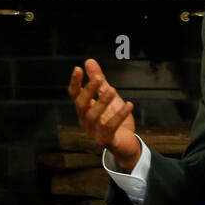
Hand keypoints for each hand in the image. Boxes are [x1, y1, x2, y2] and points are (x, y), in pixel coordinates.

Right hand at [68, 58, 139, 172]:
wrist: (126, 143)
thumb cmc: (114, 119)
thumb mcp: (108, 96)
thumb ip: (99, 81)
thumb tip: (89, 61)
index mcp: (84, 109)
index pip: (75, 94)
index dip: (75, 82)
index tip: (78, 68)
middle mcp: (85, 120)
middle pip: (82, 104)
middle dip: (89, 91)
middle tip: (99, 78)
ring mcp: (94, 131)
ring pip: (93, 116)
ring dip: (102, 102)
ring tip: (112, 90)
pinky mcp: (105, 140)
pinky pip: (110, 127)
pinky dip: (119, 115)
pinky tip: (129, 105)